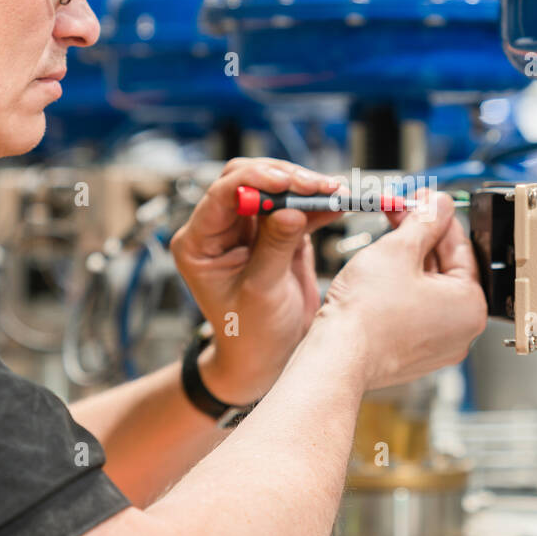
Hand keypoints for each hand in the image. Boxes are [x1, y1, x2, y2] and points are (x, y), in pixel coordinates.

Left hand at [169, 158, 341, 402]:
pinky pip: (296, 208)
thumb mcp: (261, 292)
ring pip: (275, 189)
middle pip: (249, 180)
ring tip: (336, 193)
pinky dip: (317, 205)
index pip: (222, 194)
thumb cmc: (250, 333)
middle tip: (319, 187)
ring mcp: (249, 228)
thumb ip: (274, 247)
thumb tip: (291, 210)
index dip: (255, 181)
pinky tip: (337, 205)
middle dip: (285, 179)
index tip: (287, 182)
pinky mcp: (277, 232)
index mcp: (199, 242)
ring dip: (306, 188)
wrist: (266, 356)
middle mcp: (221, 228)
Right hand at [314, 192, 487, 390]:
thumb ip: (424, 221)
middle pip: (444, 267)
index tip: (424, 200)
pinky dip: (401, 288)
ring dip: (408, 259)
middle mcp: (460, 330)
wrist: (337, 356)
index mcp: (470, 305)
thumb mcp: (398, 249)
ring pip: (428, 288)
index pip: (461, 246)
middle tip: (401, 212)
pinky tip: (382, 270)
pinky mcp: (412, 352)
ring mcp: (436, 344)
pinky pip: (415, 310)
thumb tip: (438, 204)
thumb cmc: (367, 315)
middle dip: (420, 236)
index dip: (437, 216)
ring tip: (387, 237)